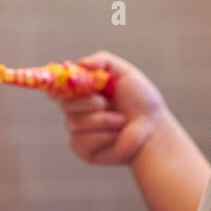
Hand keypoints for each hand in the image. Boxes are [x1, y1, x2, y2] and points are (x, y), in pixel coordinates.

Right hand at [54, 50, 168, 164]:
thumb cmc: (140, 101)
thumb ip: (101, 60)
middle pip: (65, 104)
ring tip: (120, 121)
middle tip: (108, 103)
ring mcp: (78, 130)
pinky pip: (81, 141)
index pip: (59, 86)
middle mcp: (77, 110)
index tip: (69, 83)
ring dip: (103, 120)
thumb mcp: (124, 73)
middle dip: (89, 103)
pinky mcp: (83, 149)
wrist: (153, 129)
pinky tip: (115, 136)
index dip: (57, 85)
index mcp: (83, 91)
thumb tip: (77, 63)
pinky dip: (102, 137)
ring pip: (74, 123)